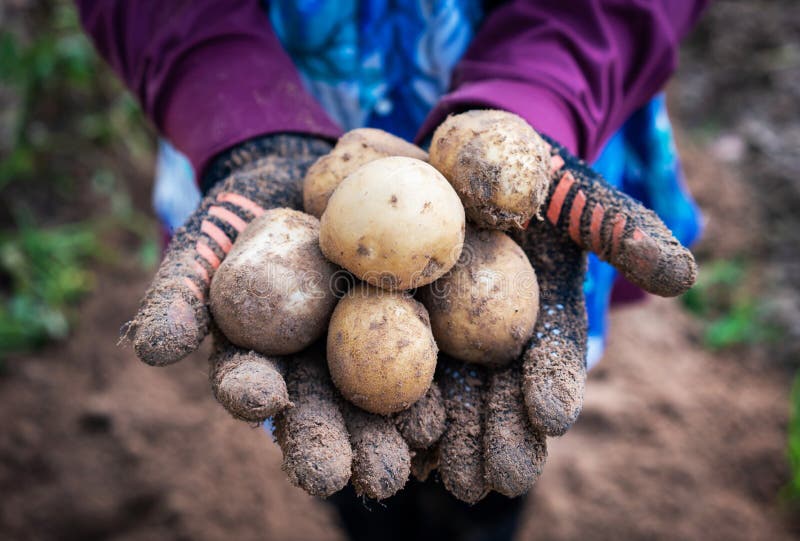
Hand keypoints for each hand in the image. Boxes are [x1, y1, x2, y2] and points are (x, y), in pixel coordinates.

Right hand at [125, 133, 445, 499]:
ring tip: (398, 463)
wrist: (305, 174)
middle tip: (341, 475)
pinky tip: (441, 411)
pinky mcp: (404, 328)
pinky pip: (417, 358)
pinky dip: (429, 386)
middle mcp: (310, 366)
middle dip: (329, 444)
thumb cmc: (243, 212)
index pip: (248, 381)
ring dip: (384, 435)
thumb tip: (154, 351)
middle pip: (318, 411)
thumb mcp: (204, 238)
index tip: (260, 399)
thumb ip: (180, 291)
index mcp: (258, 356)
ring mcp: (359, 351)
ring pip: (372, 400)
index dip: (250, 392)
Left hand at [435, 132, 696, 502]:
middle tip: (502, 476)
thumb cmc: (534, 182)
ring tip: (453, 478)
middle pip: (504, 397)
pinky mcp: (409, 332)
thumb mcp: (581, 200)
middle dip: (505, 437)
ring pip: (456, 398)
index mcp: (546, 319)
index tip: (551, 417)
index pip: (555, 359)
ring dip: (456, 441)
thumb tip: (683, 276)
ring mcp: (454, 343)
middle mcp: (501, 342)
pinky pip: (406, 373)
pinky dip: (406, 408)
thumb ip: (625, 235)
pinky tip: (402, 439)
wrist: (469, 166)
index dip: (556, 385)